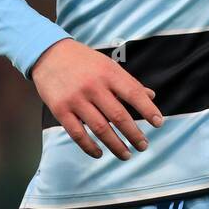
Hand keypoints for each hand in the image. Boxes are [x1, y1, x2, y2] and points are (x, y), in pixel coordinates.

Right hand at [30, 37, 162, 159]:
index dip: (148, 110)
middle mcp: (93, 86)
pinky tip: (100, 153)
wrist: (49, 54)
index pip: (133, 93)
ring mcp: (76, 99)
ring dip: (116, 145)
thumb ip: (129, 82)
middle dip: (134, 134)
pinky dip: (90, 147)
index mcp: (108, 73)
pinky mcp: (60, 110)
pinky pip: (77, 134)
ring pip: (100, 128)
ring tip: (127, 154)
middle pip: (118, 116)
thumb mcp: (108, 65)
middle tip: (144, 146)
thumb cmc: (84, 61)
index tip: (158, 123)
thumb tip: (151, 96)